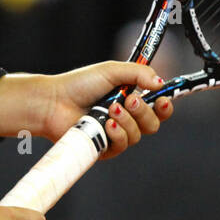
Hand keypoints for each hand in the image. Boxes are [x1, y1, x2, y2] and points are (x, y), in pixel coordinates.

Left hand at [42, 62, 171, 159]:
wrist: (54, 101)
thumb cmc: (80, 84)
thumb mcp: (111, 71)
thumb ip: (139, 73)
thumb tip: (161, 83)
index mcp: (131, 99)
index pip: (158, 107)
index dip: (165, 105)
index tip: (162, 99)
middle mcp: (127, 118)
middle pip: (153, 123)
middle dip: (145, 112)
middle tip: (130, 100)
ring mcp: (116, 134)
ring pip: (138, 135)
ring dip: (127, 121)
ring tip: (109, 109)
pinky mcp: (105, 148)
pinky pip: (122, 145)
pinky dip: (117, 134)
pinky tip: (106, 125)